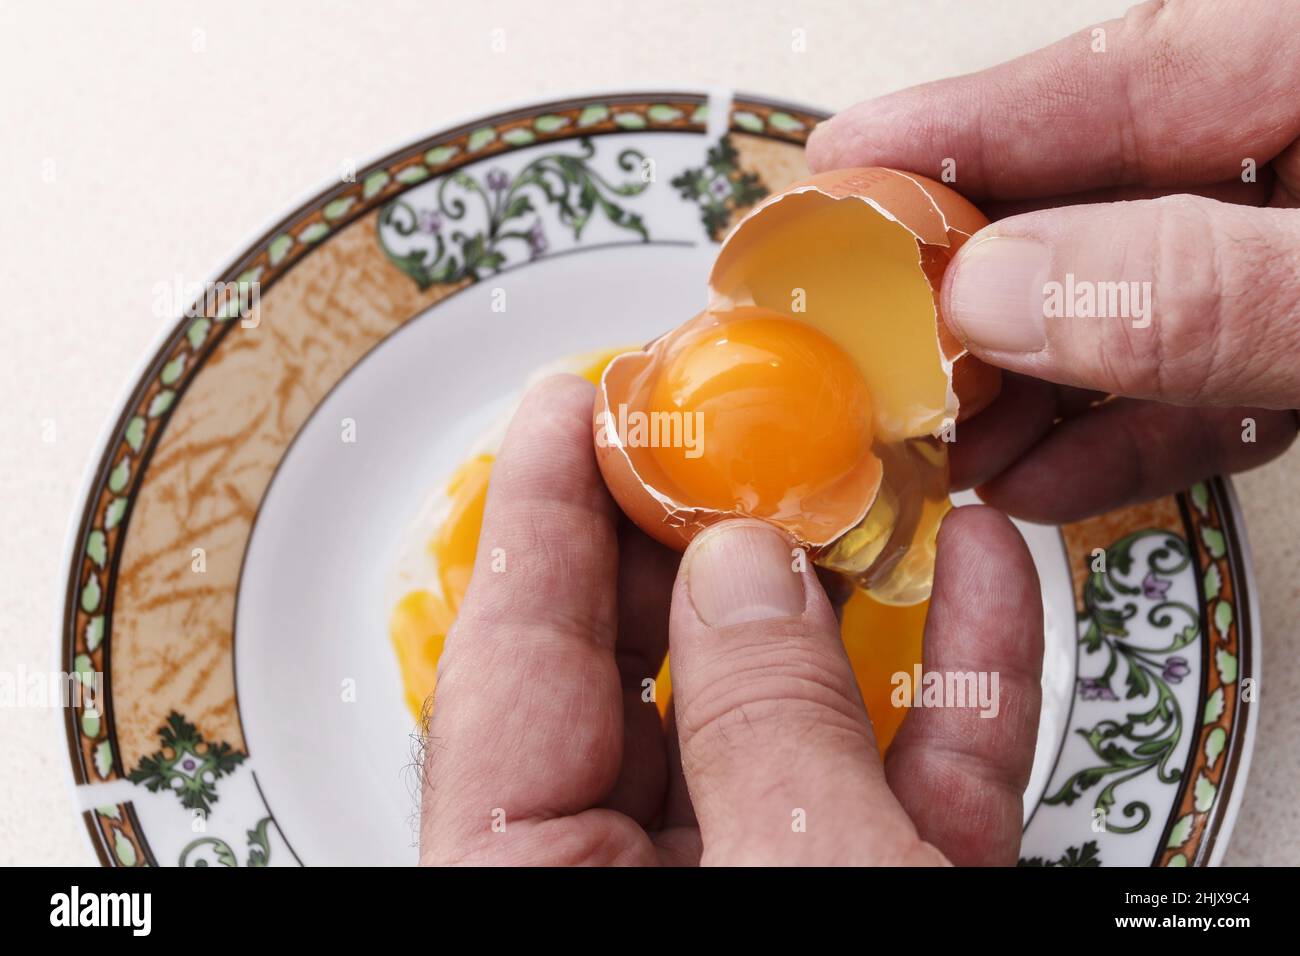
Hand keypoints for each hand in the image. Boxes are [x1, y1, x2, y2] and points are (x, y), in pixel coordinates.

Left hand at [419, 376, 1042, 865]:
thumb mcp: (801, 877)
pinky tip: (982, 574)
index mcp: (541, 886)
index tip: (566, 402)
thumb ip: (764, 725)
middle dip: (697, 535)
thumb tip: (745, 573)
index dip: (539, 515)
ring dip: (844, 593)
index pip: (513, 665)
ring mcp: (770, 888)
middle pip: (647, 673)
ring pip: (788, 722)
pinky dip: (955, 684)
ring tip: (862, 475)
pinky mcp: (887, 903)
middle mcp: (643, 884)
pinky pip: (907, 782)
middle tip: (724, 422)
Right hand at [808, 0, 1299, 522]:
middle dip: (979, 288)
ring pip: (1141, 304)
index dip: (958, 127)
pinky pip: (1211, 384)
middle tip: (870, 343)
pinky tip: (1047, 483)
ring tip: (945, 447)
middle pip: (1099, 201)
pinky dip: (1127, 439)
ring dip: (1034, 388)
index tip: (838, 167)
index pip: (1112, 80)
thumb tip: (994, 295)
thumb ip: (1196, 286)